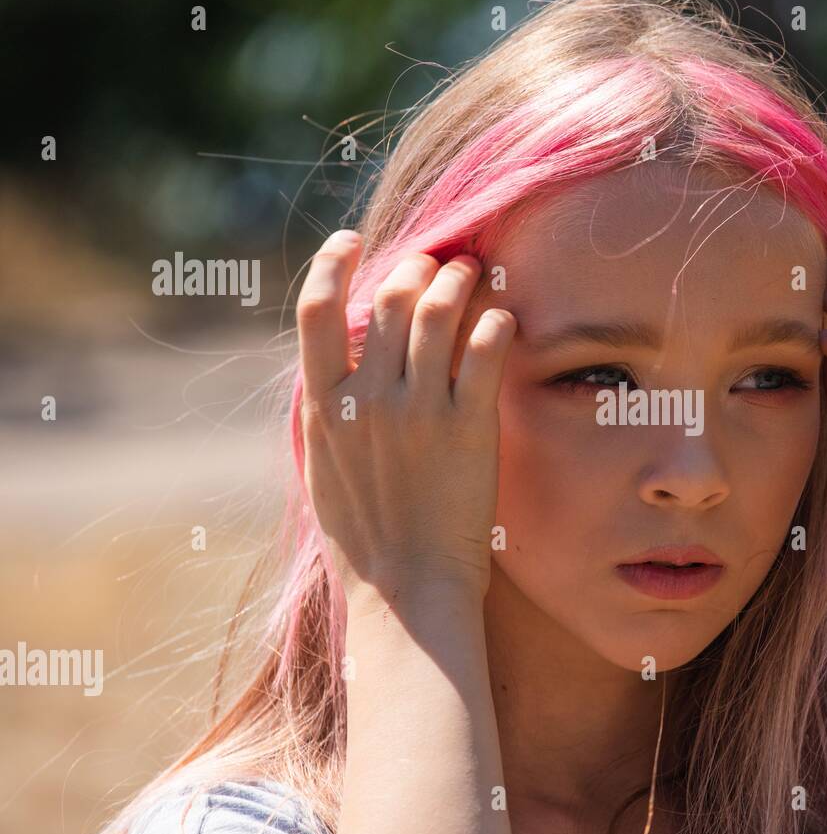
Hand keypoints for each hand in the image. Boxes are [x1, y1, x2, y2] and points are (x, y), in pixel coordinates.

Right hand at [295, 231, 515, 602]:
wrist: (407, 592)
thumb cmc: (367, 539)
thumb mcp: (324, 471)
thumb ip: (328, 413)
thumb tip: (334, 368)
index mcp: (323, 407)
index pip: (316, 310)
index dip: (332, 263)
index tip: (350, 241)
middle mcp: (367, 399)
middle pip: (390, 298)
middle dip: (416, 266)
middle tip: (438, 262)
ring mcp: (418, 411)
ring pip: (438, 312)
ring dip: (458, 280)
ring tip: (473, 274)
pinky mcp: (468, 428)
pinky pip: (486, 350)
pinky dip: (495, 321)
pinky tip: (503, 318)